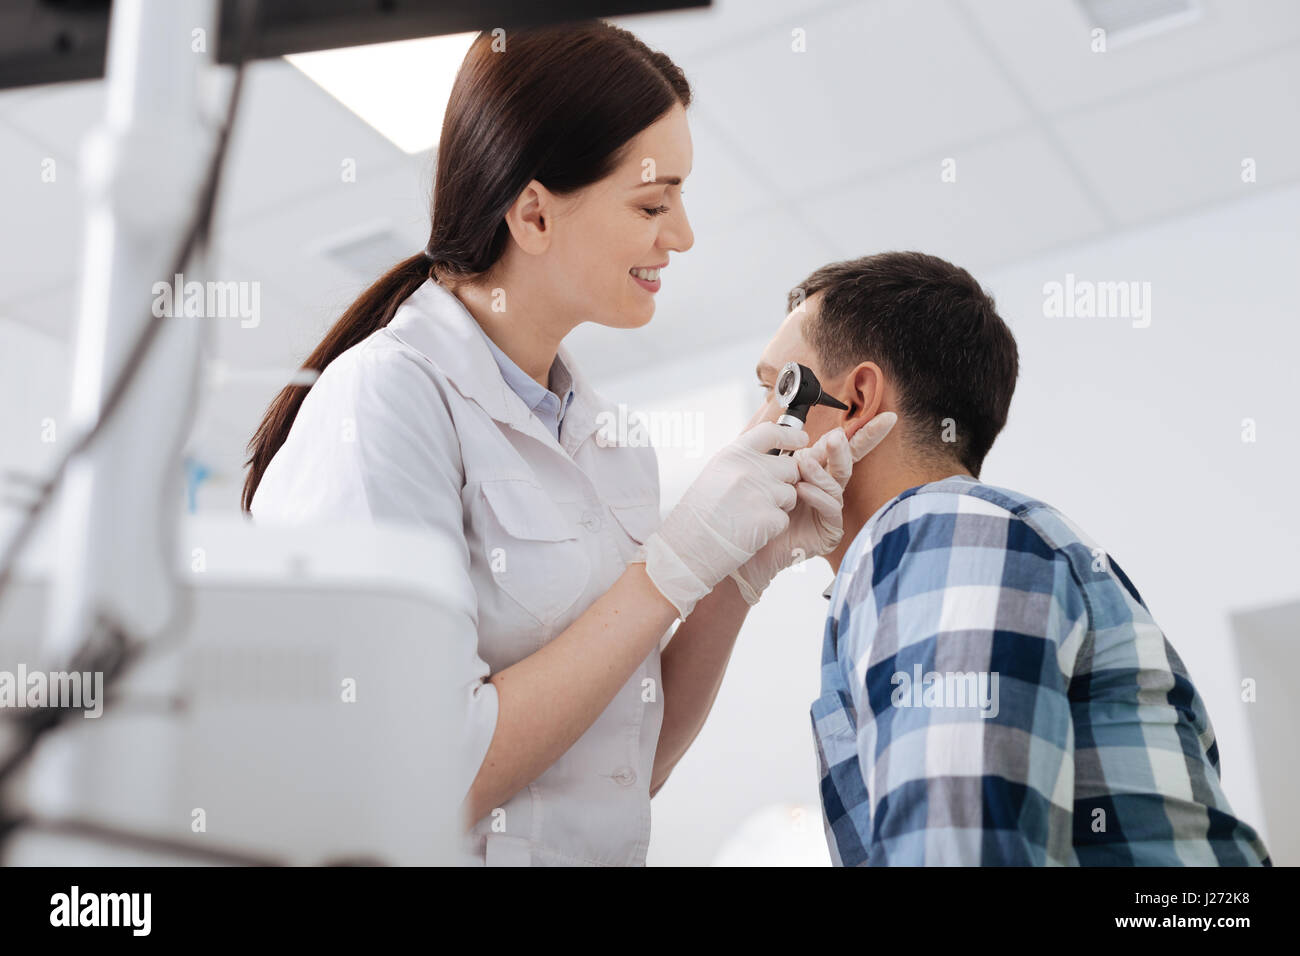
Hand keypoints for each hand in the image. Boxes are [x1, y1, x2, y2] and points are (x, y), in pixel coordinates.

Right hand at [641, 420, 807, 619]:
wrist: (685, 549)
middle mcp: (748, 469)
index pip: (770, 432)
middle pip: (789, 467)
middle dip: (784, 482)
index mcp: (733, 455)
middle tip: (762, 498)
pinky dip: (772, 528)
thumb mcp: (714, 476)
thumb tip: (770, 460)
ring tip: (751, 517)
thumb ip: (742, 464)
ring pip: (791, 495)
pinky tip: (750, 531)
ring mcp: (759, 493)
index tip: (801, 440)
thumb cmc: (697, 516)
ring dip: (778, 507)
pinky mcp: (767, 518)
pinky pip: (784, 519)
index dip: (790, 436)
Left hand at [727, 412, 896, 604]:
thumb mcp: (775, 472)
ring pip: (836, 484)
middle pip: (848, 463)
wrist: (751, 541)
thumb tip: (813, 441)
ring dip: (820, 473)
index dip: (867, 433)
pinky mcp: (830, 529)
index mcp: (819, 470)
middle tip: (835, 438)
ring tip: (803, 464)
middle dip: (845, 448)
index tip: (888, 417)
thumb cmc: (761, 506)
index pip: (847, 448)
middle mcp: (828, 488)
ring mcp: (830, 509)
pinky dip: (816, 496)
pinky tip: (803, 490)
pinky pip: (829, 508)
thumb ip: (795, 454)